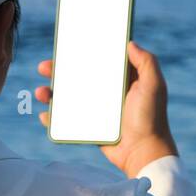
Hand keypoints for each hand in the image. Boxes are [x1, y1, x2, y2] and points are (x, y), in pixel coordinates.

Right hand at [36, 41, 178, 177]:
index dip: (82, 52)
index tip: (66, 44)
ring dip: (50, 93)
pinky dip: (53, 118)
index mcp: (121, 79)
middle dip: (57, 70)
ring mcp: (96, 110)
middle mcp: (107, 92)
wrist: (143, 153)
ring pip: (67, 97)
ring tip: (41, 92)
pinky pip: (66, 120)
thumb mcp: (153, 85)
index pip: (98, 60)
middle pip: (77, 76)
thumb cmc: (151, 118)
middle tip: (44, 67)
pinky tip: (45, 115)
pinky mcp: (89, 127)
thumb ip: (146, 62)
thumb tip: (129, 42)